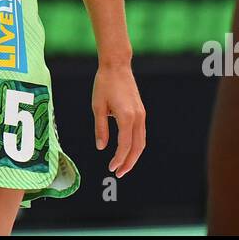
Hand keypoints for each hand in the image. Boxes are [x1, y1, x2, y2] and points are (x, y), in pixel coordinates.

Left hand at [93, 60, 145, 176]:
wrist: (117, 66)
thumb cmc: (104, 84)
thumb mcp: (97, 106)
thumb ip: (101, 128)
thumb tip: (101, 147)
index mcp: (126, 116)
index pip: (124, 145)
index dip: (118, 159)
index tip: (111, 168)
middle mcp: (137, 117)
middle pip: (137, 147)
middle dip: (129, 163)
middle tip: (119, 173)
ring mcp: (141, 114)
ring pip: (141, 142)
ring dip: (134, 156)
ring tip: (123, 166)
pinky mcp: (141, 111)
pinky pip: (141, 133)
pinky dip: (136, 145)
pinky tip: (127, 150)